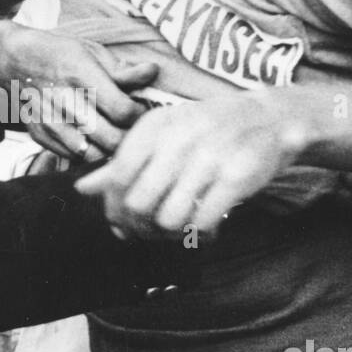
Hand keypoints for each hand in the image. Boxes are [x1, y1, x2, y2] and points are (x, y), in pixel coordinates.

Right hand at [0, 20, 158, 162]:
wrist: (12, 61)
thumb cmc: (58, 54)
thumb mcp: (91, 51)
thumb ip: (123, 69)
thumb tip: (153, 72)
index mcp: (81, 75)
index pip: (123, 110)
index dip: (140, 116)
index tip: (143, 112)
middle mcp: (64, 101)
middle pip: (111, 138)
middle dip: (131, 139)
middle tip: (137, 132)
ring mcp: (50, 122)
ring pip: (93, 154)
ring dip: (110, 152)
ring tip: (118, 140)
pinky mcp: (41, 135)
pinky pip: (73, 157)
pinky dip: (89, 154)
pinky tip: (95, 141)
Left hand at [75, 88, 306, 237]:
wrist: (270, 118)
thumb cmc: (208, 129)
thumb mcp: (163, 135)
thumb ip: (123, 161)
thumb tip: (81, 188)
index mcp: (155, 126)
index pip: (117, 177)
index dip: (114, 208)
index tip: (122, 222)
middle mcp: (179, 138)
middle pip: (138, 203)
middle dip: (140, 227)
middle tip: (153, 231)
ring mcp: (210, 157)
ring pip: (168, 218)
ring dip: (172, 232)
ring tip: (182, 226)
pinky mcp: (237, 177)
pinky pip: (202, 222)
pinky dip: (200, 232)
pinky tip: (206, 226)